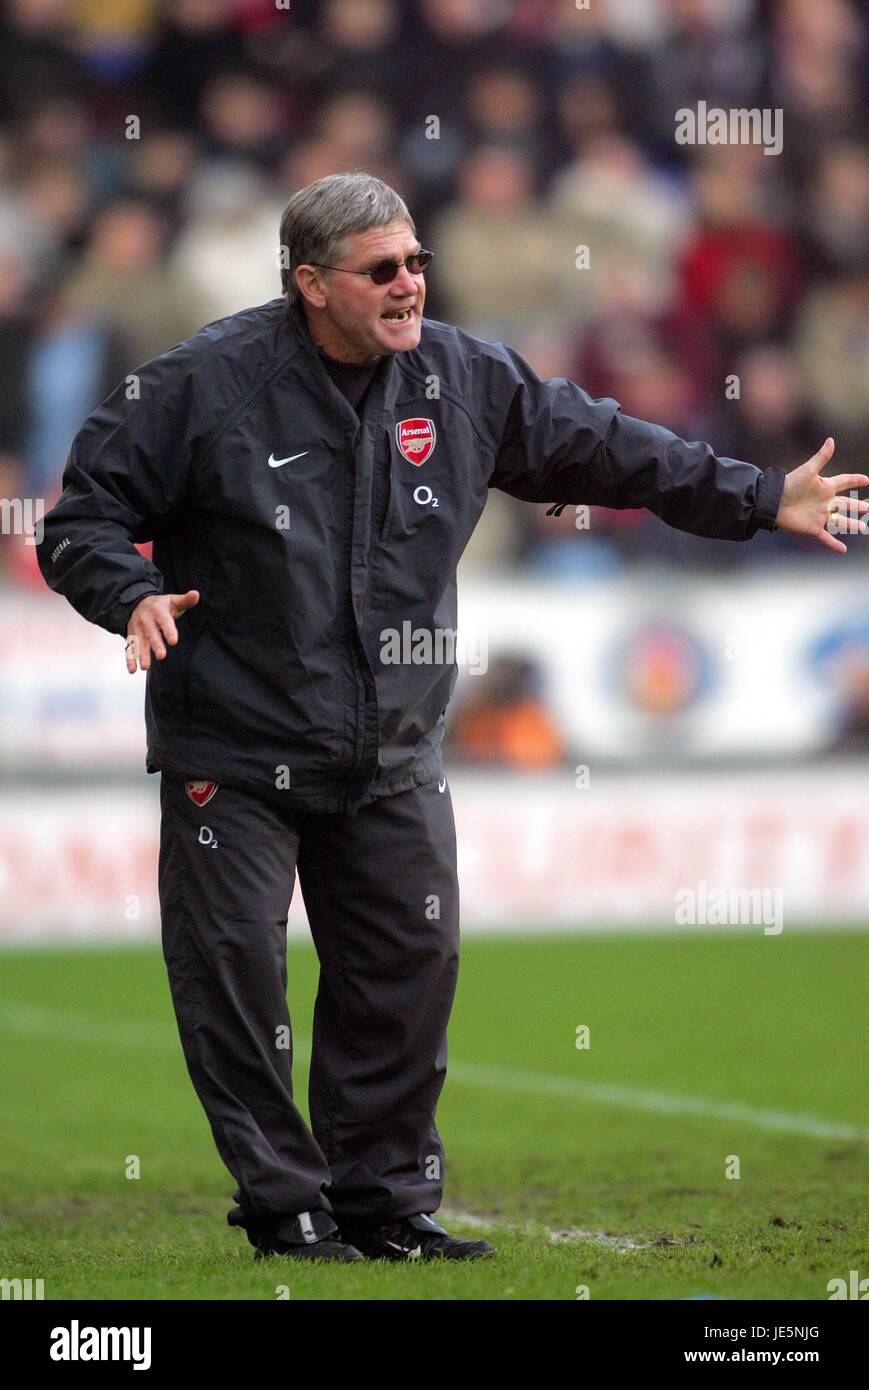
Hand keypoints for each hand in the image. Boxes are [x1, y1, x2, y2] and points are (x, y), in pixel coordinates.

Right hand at [125, 590, 199, 671]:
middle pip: (151, 633)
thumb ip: (185, 600)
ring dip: (141, 654)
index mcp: (158, 611)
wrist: (137, 602)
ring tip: (145, 667)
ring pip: (139, 642)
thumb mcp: (173, 600)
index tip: (173, 641)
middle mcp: (146, 620)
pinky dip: (129, 659)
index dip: (169, 630)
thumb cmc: (161, 605)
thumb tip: (196, 594)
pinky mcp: (131, 636)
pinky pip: (129, 648)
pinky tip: (132, 670)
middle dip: (155, 645)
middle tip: (161, 656)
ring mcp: (137, 628)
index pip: (165, 621)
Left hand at [775, 438, 868, 553]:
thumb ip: (821, 457)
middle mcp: (825, 502)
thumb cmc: (790, 484)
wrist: (773, 502)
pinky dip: (834, 544)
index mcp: (825, 487)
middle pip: (846, 504)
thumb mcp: (808, 470)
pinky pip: (826, 537)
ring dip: (851, 524)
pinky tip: (843, 550)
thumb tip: (831, 440)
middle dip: (857, 506)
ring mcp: (820, 516)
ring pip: (840, 522)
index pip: (844, 482)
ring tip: (863, 527)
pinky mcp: (813, 528)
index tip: (866, 479)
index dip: (855, 480)